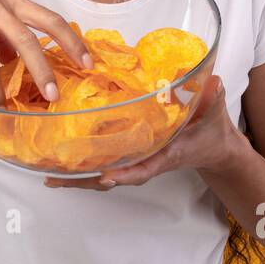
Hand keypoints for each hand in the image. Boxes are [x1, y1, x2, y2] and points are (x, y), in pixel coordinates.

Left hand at [43, 76, 248, 190]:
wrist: (214, 149)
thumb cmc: (212, 133)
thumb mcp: (215, 115)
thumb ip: (212, 99)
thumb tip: (213, 83)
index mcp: (166, 154)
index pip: (144, 168)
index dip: (125, 173)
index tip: (106, 175)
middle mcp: (148, 161)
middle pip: (114, 177)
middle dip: (86, 180)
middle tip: (55, 179)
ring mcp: (139, 160)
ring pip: (106, 174)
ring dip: (79, 177)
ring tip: (49, 178)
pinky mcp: (132, 155)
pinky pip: (107, 164)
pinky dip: (86, 166)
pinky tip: (62, 164)